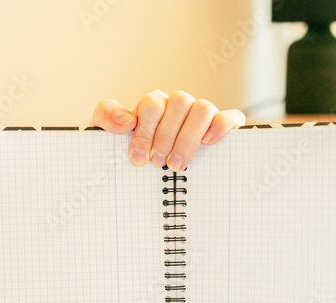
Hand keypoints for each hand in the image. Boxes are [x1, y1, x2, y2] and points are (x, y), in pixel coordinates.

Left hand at [91, 90, 245, 169]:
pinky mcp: (221, 125)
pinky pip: (228, 116)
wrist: (147, 166)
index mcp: (154, 105)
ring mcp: (200, 114)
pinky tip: (208, 143)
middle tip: (158, 163)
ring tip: (176, 164)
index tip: (139, 158)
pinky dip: (220, 127)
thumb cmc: (133, 151)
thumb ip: (107, 117)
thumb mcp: (110, 134)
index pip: (152, 104)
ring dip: (188, 137)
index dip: (145, 131)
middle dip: (166, 137)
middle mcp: (178, 105)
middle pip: (179, 102)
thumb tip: (125, 121)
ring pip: (202, 108)